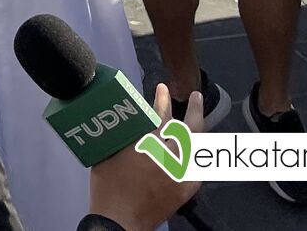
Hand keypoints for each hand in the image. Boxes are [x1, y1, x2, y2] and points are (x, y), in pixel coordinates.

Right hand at [86, 84, 202, 230]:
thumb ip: (124, 135)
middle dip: (195, 110)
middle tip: (197, 97)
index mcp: (149, 145)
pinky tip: (196, 152)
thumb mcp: (110, 152)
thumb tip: (131, 121)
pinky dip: (197, 157)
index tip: (163, 88)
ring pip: (197, 148)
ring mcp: (181, 174)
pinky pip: (197, 168)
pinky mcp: (186, 189)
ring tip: (197, 121)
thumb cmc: (108, 184)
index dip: (163, 100)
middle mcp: (170, 157)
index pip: (161, 116)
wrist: (120, 219)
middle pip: (189, 130)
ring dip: (198, 132)